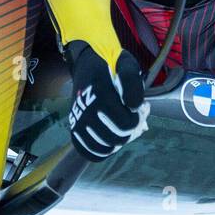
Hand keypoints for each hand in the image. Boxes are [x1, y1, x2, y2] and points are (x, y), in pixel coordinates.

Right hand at [63, 40, 149, 161]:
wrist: (87, 63)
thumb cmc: (111, 66)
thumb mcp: (128, 65)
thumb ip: (133, 84)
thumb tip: (134, 107)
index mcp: (100, 95)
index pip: (125, 124)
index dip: (137, 121)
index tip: (140, 111)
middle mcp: (86, 111)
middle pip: (115, 139)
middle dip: (129, 132)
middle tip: (133, 120)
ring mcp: (78, 121)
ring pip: (102, 148)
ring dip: (117, 142)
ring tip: (122, 129)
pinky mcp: (74, 128)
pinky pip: (87, 150)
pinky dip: (101, 150)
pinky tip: (110, 139)